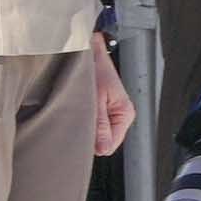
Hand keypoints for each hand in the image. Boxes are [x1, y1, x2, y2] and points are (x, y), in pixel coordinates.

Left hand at [85, 38, 134, 159]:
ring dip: (84, 126)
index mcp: (124, 113)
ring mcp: (111, 112)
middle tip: (75, 121)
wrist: (87, 50)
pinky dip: (82, 120)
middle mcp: (120, 114)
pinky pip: (92, 125)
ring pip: (96, 134)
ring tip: (76, 112)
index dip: (95, 144)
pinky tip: (76, 111)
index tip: (81, 135)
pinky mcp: (102, 109)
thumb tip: (103, 149)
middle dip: (89, 136)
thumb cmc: (92, 68)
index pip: (111, 144)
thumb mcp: (96, 98)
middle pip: (104, 141)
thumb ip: (100, 125)